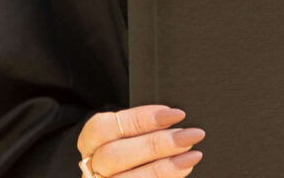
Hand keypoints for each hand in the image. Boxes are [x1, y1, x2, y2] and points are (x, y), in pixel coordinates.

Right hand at [76, 104, 204, 177]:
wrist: (129, 169)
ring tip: (193, 154)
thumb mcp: (132, 132)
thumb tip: (173, 118)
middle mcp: (91, 167)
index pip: (103, 128)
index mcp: (90, 142)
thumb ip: (146, 126)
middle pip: (114, 155)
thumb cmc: (133, 145)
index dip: (139, 119)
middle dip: (156, 144)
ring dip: (165, 167)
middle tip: (189, 135)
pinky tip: (185, 168)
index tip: (176, 114)